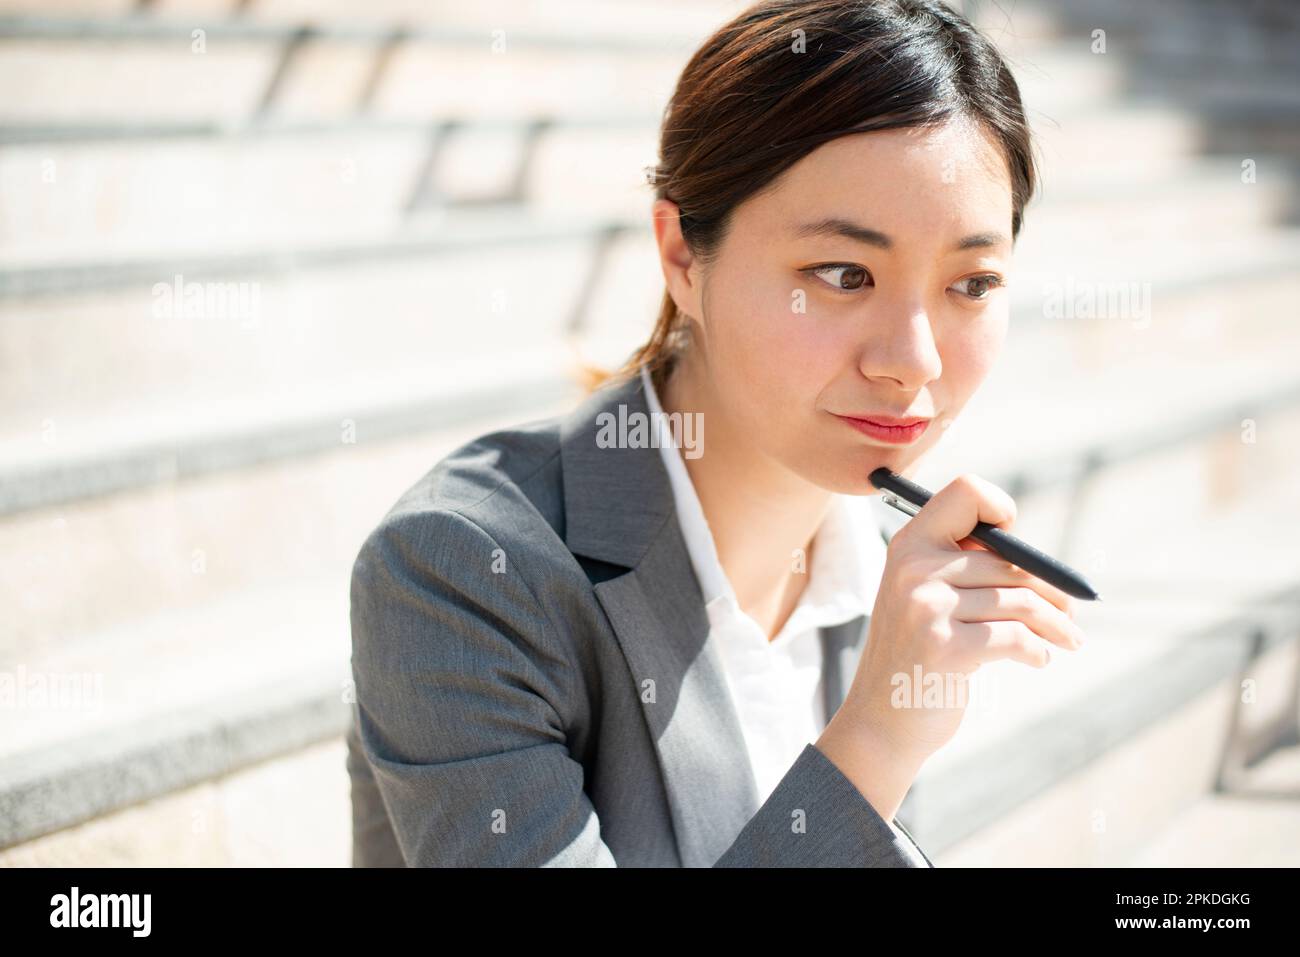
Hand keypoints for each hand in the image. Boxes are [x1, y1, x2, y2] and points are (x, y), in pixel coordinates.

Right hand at [817, 473, 1083, 818]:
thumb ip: (962, 566)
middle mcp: (913, 568)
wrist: (881, 721)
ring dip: (1056, 624)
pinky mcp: (944, 647)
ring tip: (1067, 640)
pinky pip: (1016, 638)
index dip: (1001, 511)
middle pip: (1011, 560)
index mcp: (908, 544)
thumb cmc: (917, 654)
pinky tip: (1038, 660)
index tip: (1013, 549)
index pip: (967, 490)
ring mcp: (926, 607)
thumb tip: (1040, 563)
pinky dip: (1037, 651)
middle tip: (1069, 613)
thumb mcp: (924, 597)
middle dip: (1051, 590)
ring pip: (1021, 600)